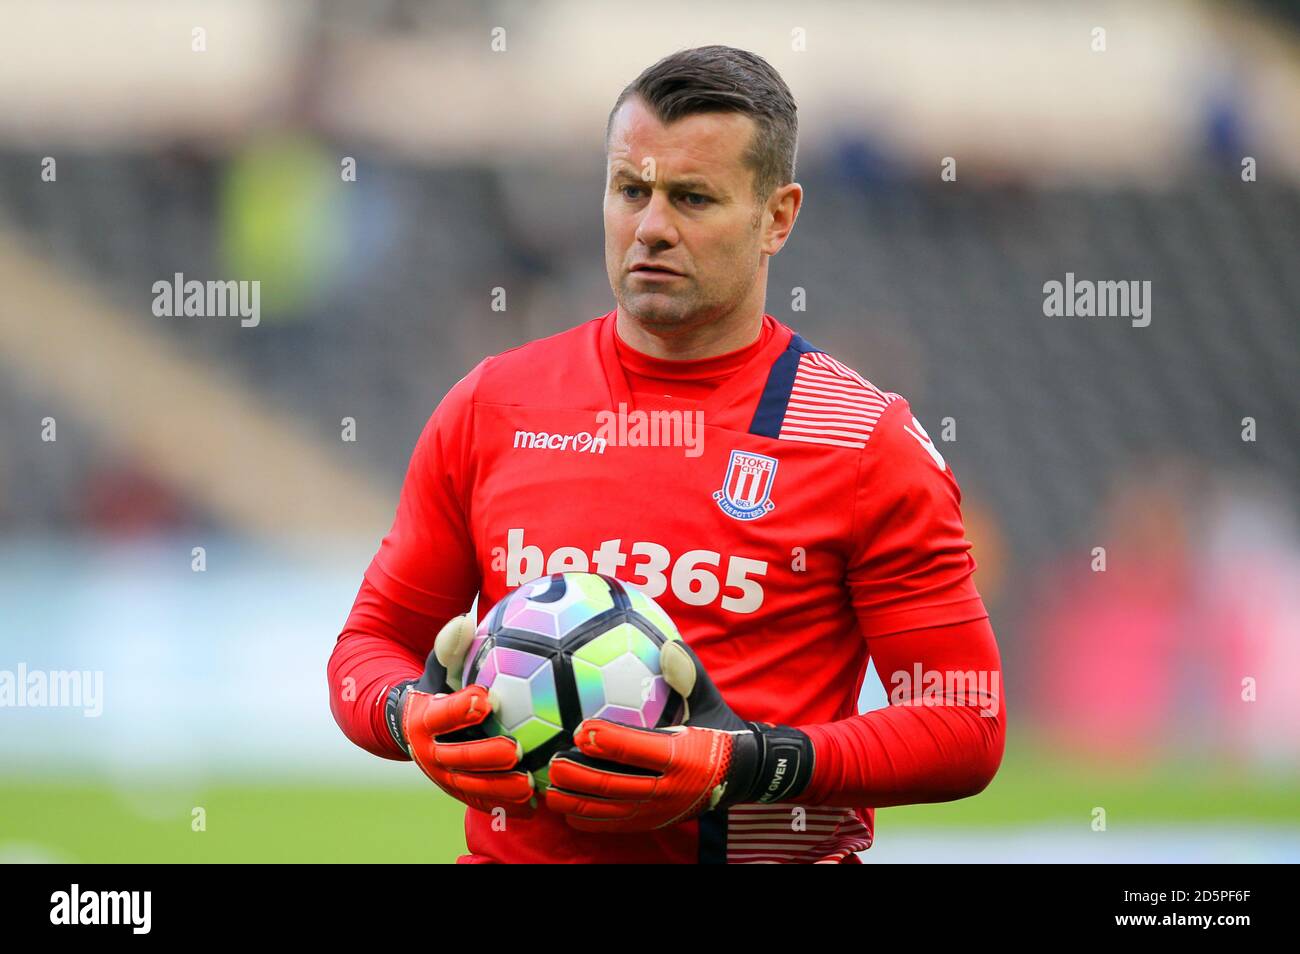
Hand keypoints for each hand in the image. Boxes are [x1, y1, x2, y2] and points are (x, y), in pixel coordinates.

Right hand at [386, 614, 535, 817]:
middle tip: (514, 750)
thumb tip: (464, 619)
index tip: (484, 699)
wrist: (417, 726)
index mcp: (424, 719)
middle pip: (456, 757)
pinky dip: (504, 805)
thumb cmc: (439, 687)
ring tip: (528, 785)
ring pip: (470, 786)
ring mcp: (443, 777)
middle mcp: (429, 752)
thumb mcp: (440, 666)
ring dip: (499, 787)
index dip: (459, 709)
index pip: (440, 715)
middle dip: (484, 755)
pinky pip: (481, 801)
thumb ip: (451, 645)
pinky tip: (533, 803)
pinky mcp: (459, 792)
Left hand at [544, 639, 812, 831]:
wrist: (742, 775)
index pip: (640, 751)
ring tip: (550, 791)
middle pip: (617, 786)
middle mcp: (670, 789)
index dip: (610, 742)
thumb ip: (688, 673)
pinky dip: (590, 821)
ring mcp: (661, 811)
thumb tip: (667, 643)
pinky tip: (568, 811)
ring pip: (611, 811)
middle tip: (554, 763)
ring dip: (578, 803)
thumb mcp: (709, 700)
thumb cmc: (719, 731)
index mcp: (682, 757)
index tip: (582, 730)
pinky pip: (617, 826)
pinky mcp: (655, 823)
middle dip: (582, 777)